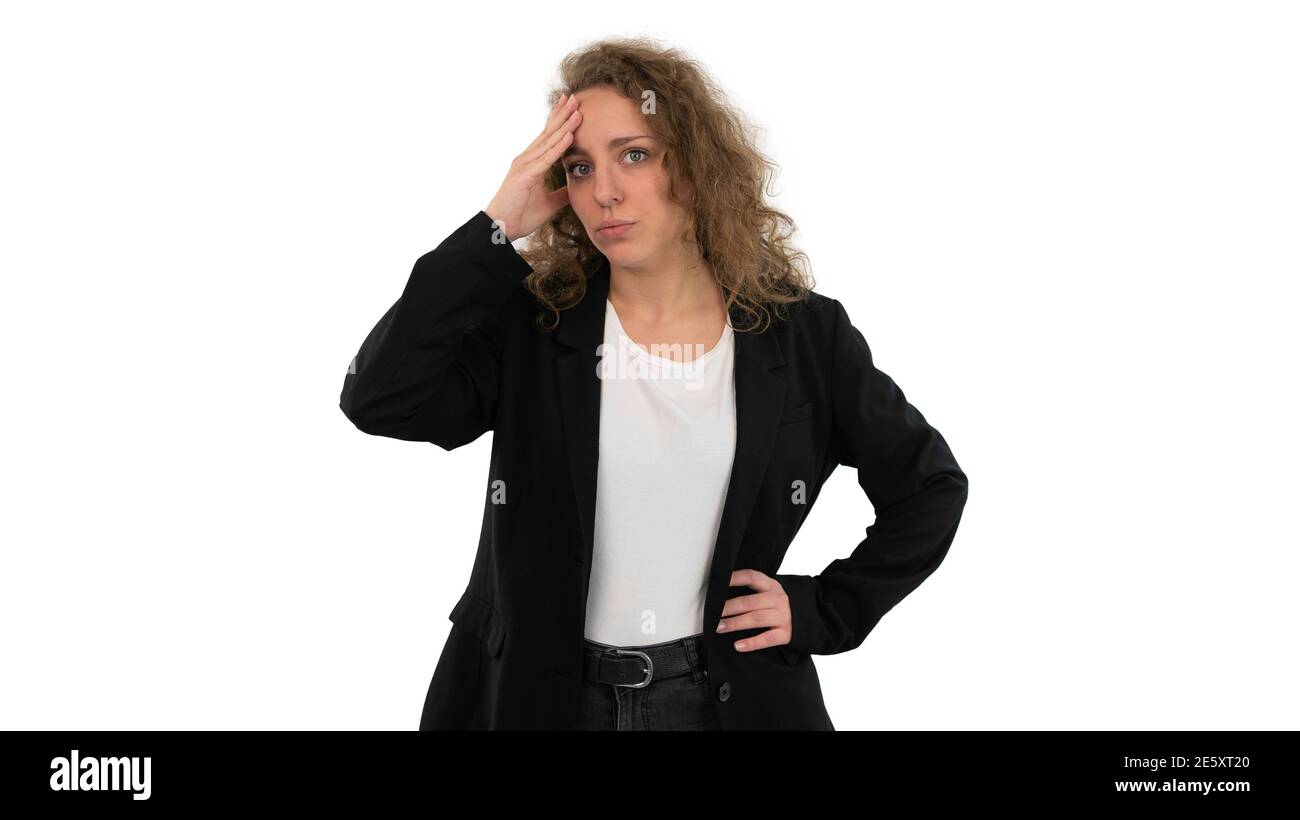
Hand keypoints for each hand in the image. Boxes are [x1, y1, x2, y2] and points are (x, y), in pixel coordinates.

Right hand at [484, 92, 581, 241]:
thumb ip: (561, 194)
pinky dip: (558, 147)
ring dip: (564, 125)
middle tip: (576, 96)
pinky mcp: (525, 176)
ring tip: (577, 110)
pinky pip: (546, 159)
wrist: (502, 228)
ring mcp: (525, 166)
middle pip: (548, 132)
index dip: (560, 121)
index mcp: (531, 163)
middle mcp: (527, 159)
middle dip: (562, 114)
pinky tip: (569, 135)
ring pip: (548, 141)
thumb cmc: (521, 215)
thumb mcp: (549, 203)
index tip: (572, 106)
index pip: (548, 137)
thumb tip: (574, 188)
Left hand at [717, 569, 791, 653]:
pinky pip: (766, 639)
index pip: (751, 577)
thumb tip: (723, 594)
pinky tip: (738, 645)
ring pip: (755, 619)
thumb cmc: (782, 605)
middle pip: (749, 602)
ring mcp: (782, 616)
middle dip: (728, 607)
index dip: (734, 578)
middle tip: (713, 613)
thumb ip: (754, 591)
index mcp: (772, 586)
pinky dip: (751, 643)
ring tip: (720, 627)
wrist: (811, 617)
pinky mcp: (785, 634)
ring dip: (735, 623)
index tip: (719, 582)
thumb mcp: (772, 593)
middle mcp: (777, 600)